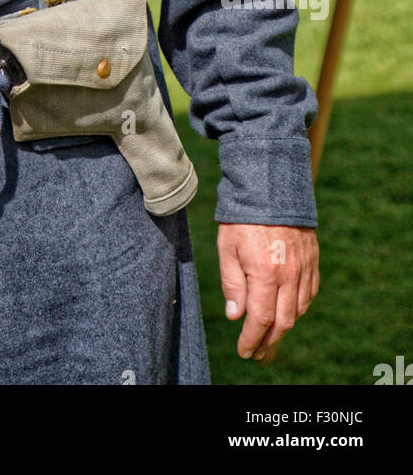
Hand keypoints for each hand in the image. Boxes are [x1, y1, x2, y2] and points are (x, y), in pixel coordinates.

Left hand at [218, 222, 318, 362]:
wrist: (270, 186)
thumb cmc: (242, 218)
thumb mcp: (228, 248)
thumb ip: (232, 284)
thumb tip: (236, 317)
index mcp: (265, 273)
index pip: (261, 319)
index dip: (252, 339)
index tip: (244, 351)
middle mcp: (289, 275)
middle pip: (283, 322)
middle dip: (269, 342)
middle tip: (257, 353)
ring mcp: (304, 267)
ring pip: (299, 310)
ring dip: (285, 327)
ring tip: (270, 335)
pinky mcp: (313, 259)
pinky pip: (310, 292)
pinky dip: (299, 307)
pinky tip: (288, 310)